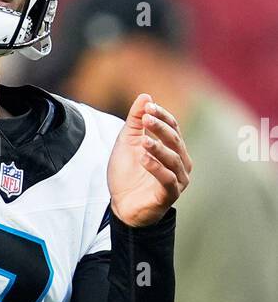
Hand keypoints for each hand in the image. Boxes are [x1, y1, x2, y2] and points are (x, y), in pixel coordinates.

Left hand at [108, 92, 192, 226]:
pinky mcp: (169, 195)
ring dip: (158, 148)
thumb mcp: (128, 142)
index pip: (173, 126)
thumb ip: (136, 121)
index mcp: (173, 148)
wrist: (121, 205)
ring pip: (173, 159)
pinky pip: (167, 179)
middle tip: (146, 118)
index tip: (147, 106)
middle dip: (160, 127)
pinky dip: (156, 168)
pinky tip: (143, 159)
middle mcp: (180, 162)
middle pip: (175, 140)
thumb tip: (145, 96)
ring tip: (143, 141)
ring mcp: (177, 179)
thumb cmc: (127, 174)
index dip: (161, 115)